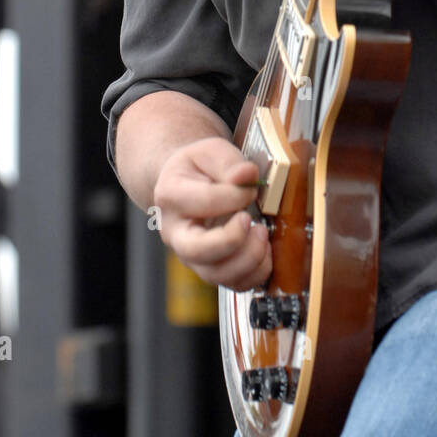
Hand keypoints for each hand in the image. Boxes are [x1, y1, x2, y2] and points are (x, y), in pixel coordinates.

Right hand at [152, 137, 272, 289]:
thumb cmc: (199, 168)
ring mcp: (191, 256)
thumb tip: (247, 175)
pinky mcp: (210, 268)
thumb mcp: (210, 151)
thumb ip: (229, 162)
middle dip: (231, 240)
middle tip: (251, 221)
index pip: (203, 202)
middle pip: (196, 251)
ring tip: (262, 233)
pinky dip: (255, 273)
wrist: (187, 184)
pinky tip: (265, 250)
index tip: (252, 187)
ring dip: (248, 259)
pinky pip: (232, 284)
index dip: (234, 196)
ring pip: (215, 275)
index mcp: (171, 196)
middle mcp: (175, 232)